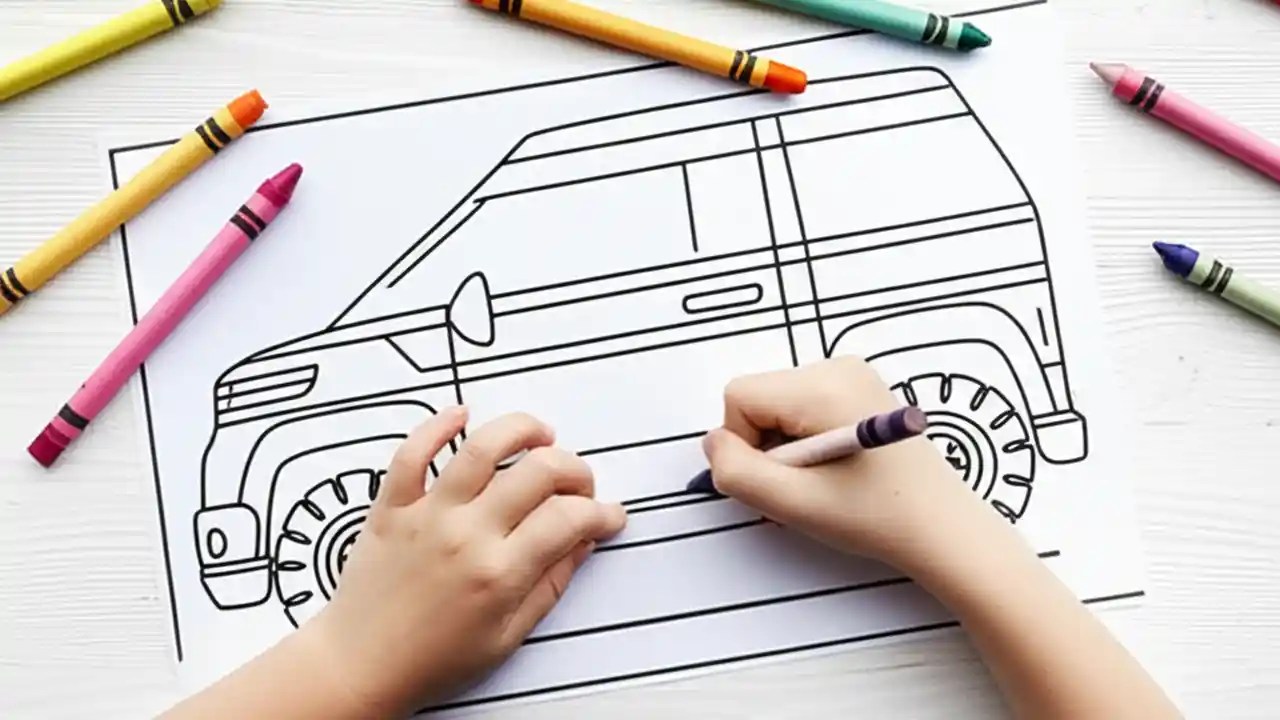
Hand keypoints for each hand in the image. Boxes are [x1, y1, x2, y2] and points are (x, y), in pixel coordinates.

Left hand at [303, 407, 626, 715]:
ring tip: (540, 435)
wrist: (359, 667)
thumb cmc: (429, 661)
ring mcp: (426, 515)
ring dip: (521, 430)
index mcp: (498, 574)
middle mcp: (465, 536)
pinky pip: (412, 452)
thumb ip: (549, 585)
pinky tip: (461, 415)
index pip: (568, 520)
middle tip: (579, 484)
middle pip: (538, 472)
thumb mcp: (506, 637)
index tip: (607, 515)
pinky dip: (438, 425)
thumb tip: (582, 544)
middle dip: (575, 470)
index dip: (600, 512)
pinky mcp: (391, 506)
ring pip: (482, 447)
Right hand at [701, 357, 994, 575]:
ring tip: (823, 480)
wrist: (942, 528)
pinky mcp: (859, 390)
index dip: (742, 445)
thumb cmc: (877, 516)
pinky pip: (802, 406)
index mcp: (823, 386)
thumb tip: (713, 444)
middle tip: (803, 486)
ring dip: (784, 446)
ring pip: (777, 404)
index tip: (779, 479)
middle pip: (759, 397)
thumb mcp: (793, 503)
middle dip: (765, 445)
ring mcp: (852, 375)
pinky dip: (803, 439)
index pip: (740, 397)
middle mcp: (838, 367)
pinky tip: (835, 468)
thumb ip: (736, 472)